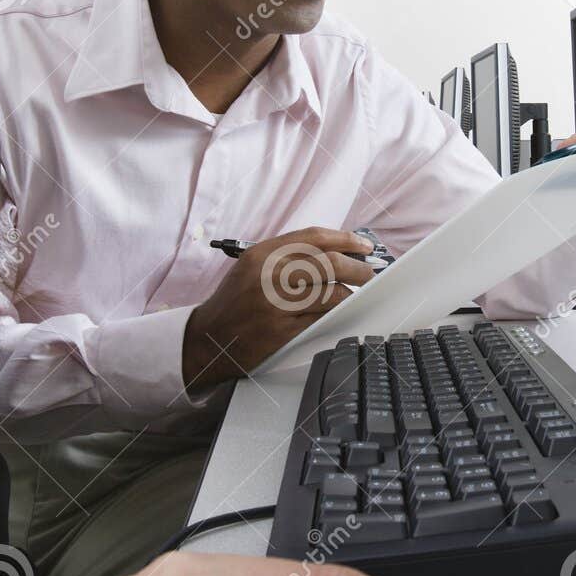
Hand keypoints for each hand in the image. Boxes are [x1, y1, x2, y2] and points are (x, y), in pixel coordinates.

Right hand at [183, 227, 376, 389]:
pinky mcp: (281, 329)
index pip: (314, 237)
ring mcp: (275, 303)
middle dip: (357, 266)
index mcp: (262, 253)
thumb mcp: (252, 268)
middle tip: (369, 271)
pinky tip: (342, 309)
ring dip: (351, 292)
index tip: (363, 246)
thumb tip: (333, 252)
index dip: (345, 239)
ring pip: (330, 291)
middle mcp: (269, 274)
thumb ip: (286, 256)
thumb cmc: (234, 303)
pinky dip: (337, 311)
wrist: (207, 338)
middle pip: (328, 262)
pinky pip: (321, 316)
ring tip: (359, 292)